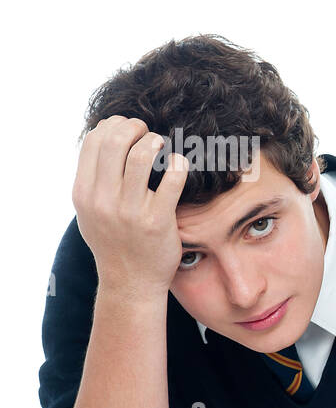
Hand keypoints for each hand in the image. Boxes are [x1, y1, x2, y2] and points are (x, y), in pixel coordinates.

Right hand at [72, 116, 189, 297]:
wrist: (130, 282)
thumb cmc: (113, 242)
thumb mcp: (89, 212)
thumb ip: (92, 180)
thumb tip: (102, 139)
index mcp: (84, 194)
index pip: (94, 142)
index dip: (112, 125)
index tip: (127, 127)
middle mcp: (103, 200)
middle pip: (115, 141)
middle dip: (134, 127)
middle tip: (147, 131)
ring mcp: (130, 211)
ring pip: (142, 155)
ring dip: (155, 141)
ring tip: (162, 144)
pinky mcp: (157, 221)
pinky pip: (172, 180)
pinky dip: (179, 163)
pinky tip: (180, 163)